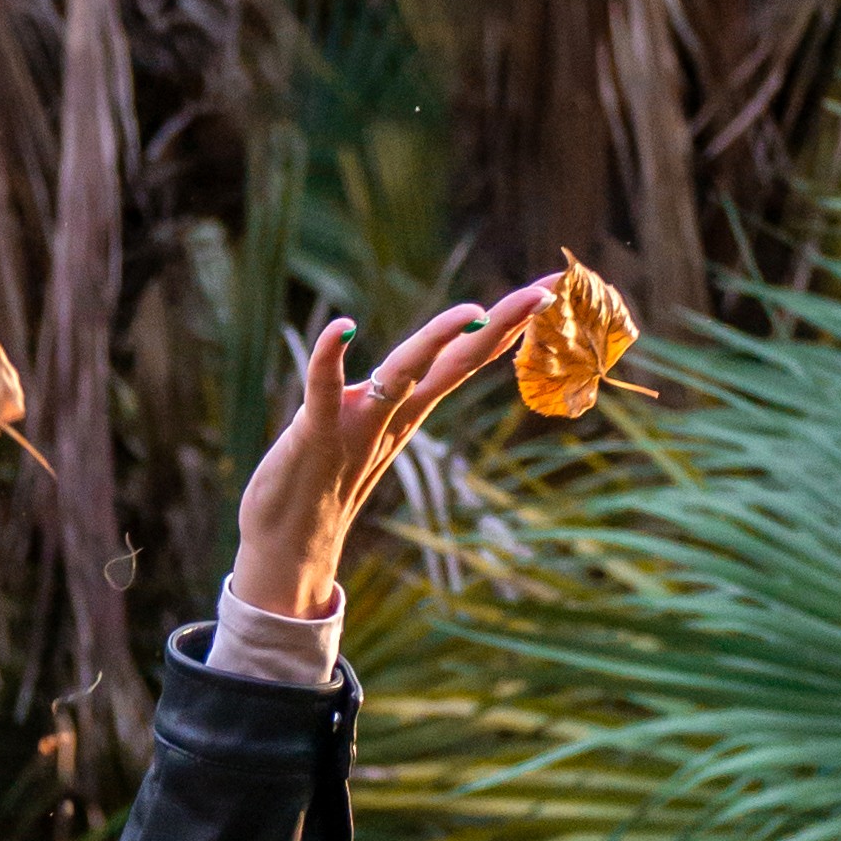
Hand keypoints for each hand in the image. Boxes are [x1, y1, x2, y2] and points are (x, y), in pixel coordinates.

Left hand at [232, 283, 554, 620]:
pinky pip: (323, 390)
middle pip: (455, 362)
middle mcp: (392, 417)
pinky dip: (330, 357)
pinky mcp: (314, 435)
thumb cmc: (322, 488)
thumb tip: (408, 368)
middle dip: (500, 325)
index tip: (548, 289)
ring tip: (472, 310)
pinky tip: (343, 326)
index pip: (465, 359)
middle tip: (544, 292)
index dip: (505, 324)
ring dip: (436, 340)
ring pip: (404, 373)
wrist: (291, 551)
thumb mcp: (366, 434)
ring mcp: (357, 426)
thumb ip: (385, 400)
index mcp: (406, 412)